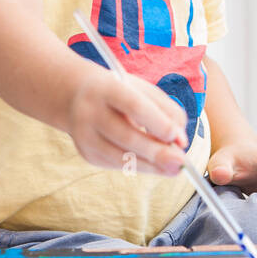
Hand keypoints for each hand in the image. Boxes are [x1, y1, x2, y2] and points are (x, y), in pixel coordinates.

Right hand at [65, 70, 190, 176]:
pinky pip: (118, 165)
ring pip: (122, 157)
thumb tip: (180, 142)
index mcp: (106, 87)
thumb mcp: (141, 89)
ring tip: (174, 169)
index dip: (159, 124)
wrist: (74, 95)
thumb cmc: (118, 90)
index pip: (134, 106)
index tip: (179, 138)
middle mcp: (90, 111)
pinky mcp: (87, 154)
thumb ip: (166, 110)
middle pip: (127, 137)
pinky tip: (154, 165)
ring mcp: (84, 136)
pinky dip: (140, 166)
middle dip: (157, 153)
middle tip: (181, 163)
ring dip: (152, 166)